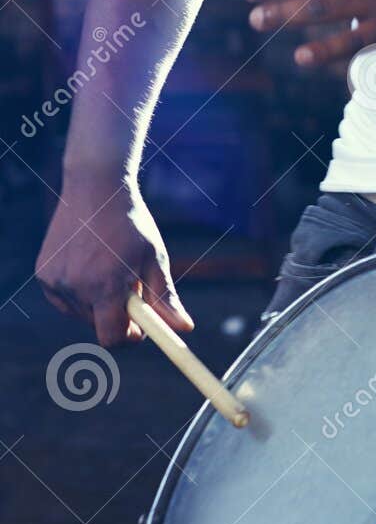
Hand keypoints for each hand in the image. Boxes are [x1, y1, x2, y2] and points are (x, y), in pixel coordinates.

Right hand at [36, 178, 193, 348]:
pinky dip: (78, 291)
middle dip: (117, 314)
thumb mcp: (154, 257)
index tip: (141, 328)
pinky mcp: (43, 274)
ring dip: (98, 301)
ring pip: (82, 312)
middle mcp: (75, 287)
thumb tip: (185, 328)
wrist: (95, 186)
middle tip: (129, 285)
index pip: (112, 337)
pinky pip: (65, 299)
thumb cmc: (130, 221)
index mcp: (105, 285)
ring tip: (109, 265)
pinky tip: (88, 263)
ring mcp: (55, 281)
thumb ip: (165, 298)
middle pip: (98, 325)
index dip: (129, 337)